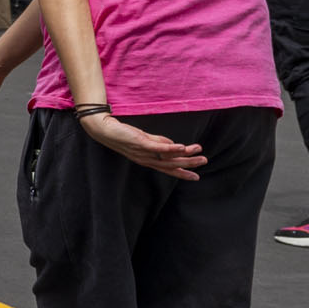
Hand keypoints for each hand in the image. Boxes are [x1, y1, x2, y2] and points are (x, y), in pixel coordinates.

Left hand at [78, 110, 207, 180]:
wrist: (104, 130)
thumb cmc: (124, 134)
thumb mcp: (145, 140)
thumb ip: (159, 143)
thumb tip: (175, 145)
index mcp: (148, 160)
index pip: (168, 169)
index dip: (182, 173)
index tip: (196, 177)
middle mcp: (147, 160)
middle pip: (171, 165)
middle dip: (189, 165)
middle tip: (204, 162)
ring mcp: (144, 152)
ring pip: (168, 158)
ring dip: (185, 156)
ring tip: (199, 152)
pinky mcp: (141, 143)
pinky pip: (159, 148)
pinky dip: (171, 149)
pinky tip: (182, 147)